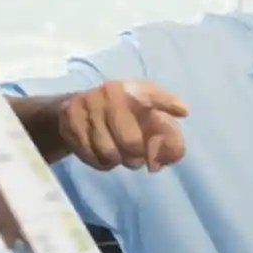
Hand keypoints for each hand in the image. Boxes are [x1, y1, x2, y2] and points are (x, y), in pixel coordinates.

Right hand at [58, 79, 188, 171]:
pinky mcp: (70, 120)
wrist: (76, 108)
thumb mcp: (149, 119)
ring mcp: (88, 105)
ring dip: (118, 160)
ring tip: (119, 153)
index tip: (183, 112)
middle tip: (137, 156)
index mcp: (134, 89)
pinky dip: (102, 162)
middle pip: (132, 142)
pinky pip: (92, 156)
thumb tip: (163, 160)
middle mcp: (111, 92)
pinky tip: (102, 153)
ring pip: (110, 153)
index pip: (152, 95)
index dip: (167, 103)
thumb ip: (168, 139)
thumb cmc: (124, 116)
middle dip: (137, 156)